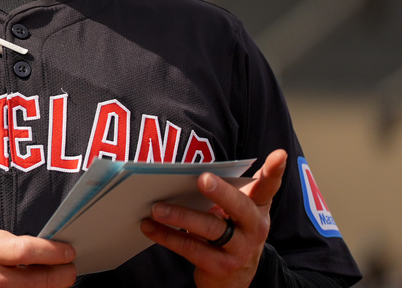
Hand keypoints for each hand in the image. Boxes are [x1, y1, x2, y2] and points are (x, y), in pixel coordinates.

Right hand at [0, 228, 76, 287]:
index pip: (27, 251)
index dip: (53, 252)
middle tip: (69, 267)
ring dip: (52, 287)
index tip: (68, 251)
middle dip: (64, 274)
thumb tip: (44, 248)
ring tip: (53, 276)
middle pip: (41, 280)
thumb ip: (13, 242)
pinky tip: (38, 285)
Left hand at [140, 149, 287, 287]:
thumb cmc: (230, 232)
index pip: (268, 187)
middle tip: (202, 179)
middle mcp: (254, 229)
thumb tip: (188, 171)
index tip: (279, 154)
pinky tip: (150, 226)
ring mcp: (240, 249)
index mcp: (257, 209)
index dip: (275, 171)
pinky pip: (191, 248)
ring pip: (210, 228)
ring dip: (180, 216)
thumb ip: (223, 193)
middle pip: (239, 206)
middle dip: (221, 192)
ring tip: (157, 207)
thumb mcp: (234, 213)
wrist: (233, 279)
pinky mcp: (220, 266)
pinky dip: (167, 236)